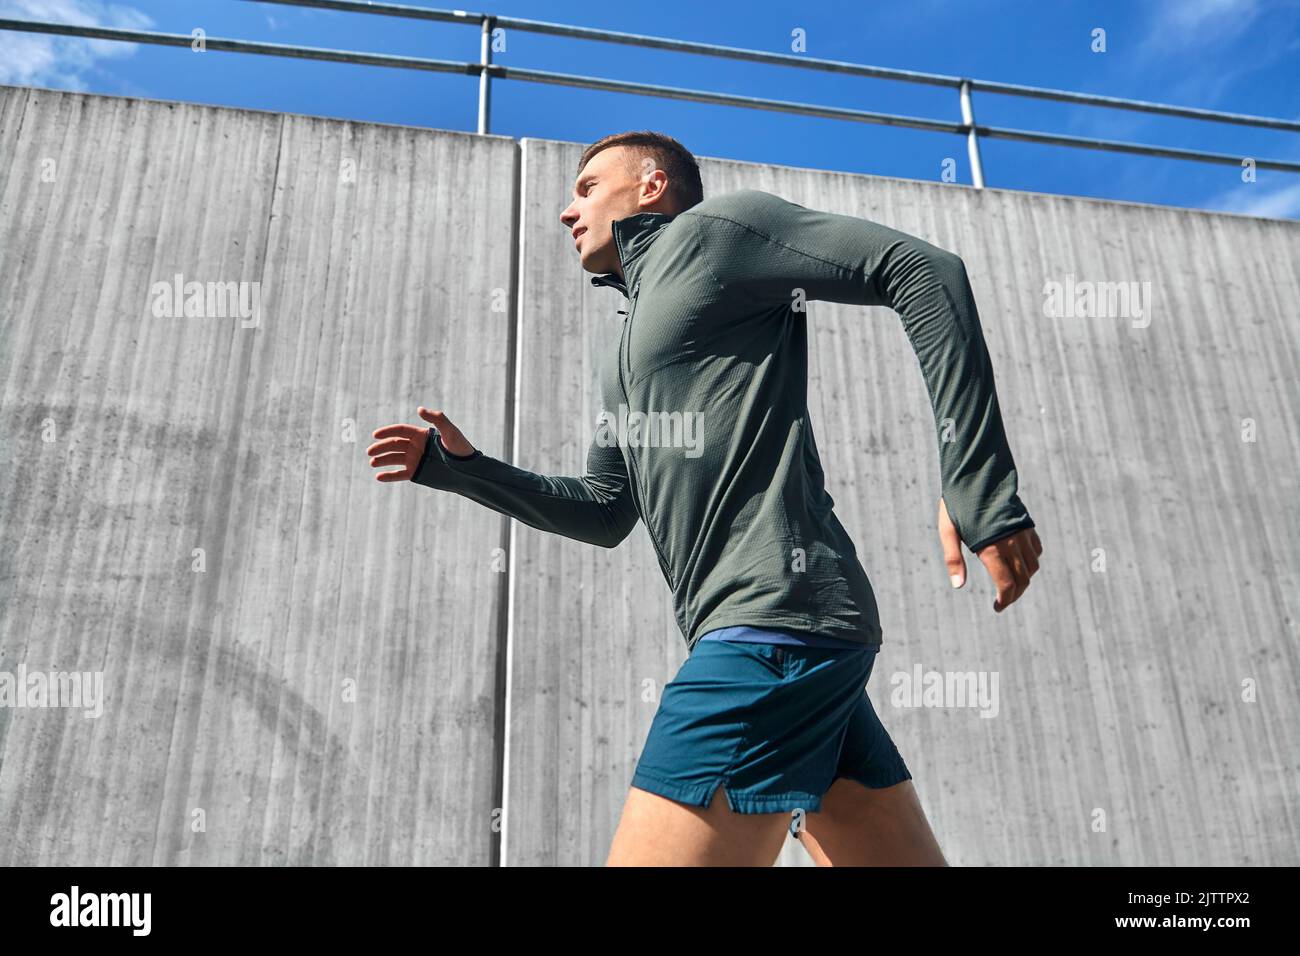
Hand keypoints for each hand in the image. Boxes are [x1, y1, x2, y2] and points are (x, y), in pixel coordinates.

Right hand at [367, 408, 475, 480]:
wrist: (468, 470)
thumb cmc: (461, 448)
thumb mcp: (450, 432)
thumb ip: (437, 419)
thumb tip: (419, 409)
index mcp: (421, 435)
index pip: (400, 431)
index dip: (387, 432)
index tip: (375, 435)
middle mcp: (415, 446)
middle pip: (393, 445)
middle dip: (380, 447)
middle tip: (369, 452)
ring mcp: (415, 460)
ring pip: (394, 459)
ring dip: (382, 460)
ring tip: (372, 463)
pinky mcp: (417, 473)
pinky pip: (400, 474)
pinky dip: (389, 476)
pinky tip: (378, 477)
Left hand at [939, 496, 1041, 611]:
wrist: (978, 474)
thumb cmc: (958, 503)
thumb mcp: (948, 531)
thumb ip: (953, 559)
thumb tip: (958, 586)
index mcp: (990, 547)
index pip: (1006, 584)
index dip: (1004, 600)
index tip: (997, 607)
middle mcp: (1010, 542)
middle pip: (1023, 579)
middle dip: (1014, 595)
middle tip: (1003, 601)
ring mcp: (1022, 533)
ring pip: (1032, 566)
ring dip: (1024, 580)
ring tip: (1010, 585)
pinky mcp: (1027, 524)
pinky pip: (1036, 550)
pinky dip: (1031, 561)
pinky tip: (1019, 564)